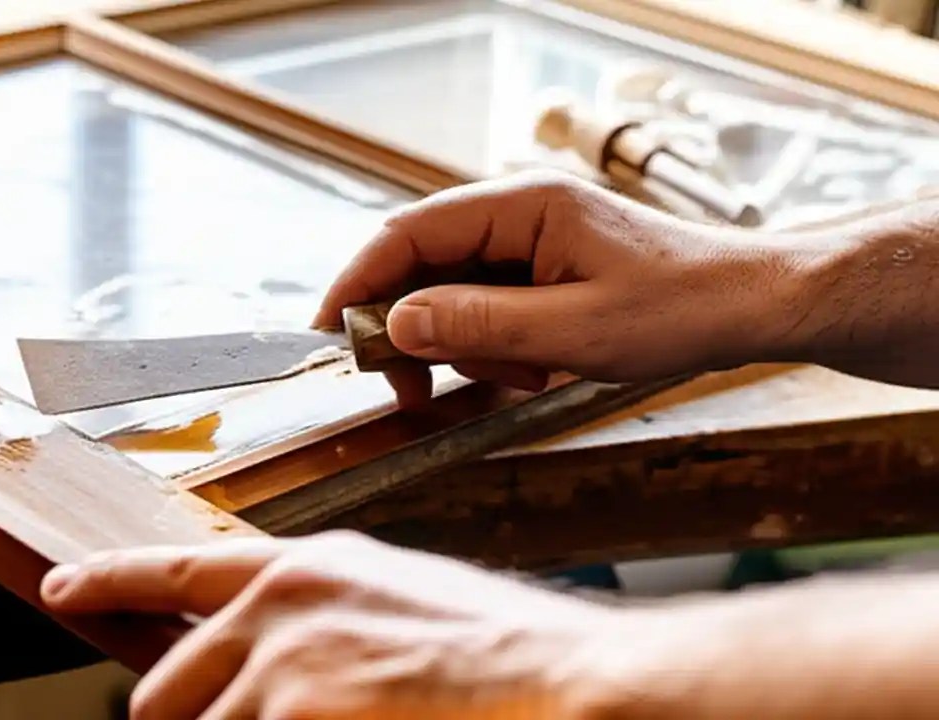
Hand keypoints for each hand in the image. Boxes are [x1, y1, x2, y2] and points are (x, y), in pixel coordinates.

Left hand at [41, 531, 629, 719]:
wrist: (562, 685)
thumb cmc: (497, 655)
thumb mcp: (391, 605)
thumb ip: (310, 621)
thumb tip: (254, 659)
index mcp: (304, 570)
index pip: (174, 566)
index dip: (108, 580)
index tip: (62, 588)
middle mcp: (276, 606)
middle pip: (163, 692)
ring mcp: (278, 666)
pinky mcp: (288, 718)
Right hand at [314, 170, 831, 405]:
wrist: (751, 306)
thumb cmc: (680, 308)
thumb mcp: (574, 330)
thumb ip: (478, 324)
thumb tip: (395, 321)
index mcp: (522, 206)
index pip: (410, 233)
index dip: (359, 280)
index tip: (330, 332)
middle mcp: (517, 214)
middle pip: (422, 264)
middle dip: (411, 330)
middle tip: (407, 388)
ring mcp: (529, 242)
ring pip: (451, 294)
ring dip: (464, 348)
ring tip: (515, 380)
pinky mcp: (542, 270)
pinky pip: (487, 308)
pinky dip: (493, 349)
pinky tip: (531, 373)